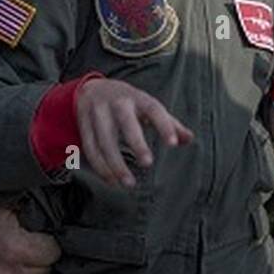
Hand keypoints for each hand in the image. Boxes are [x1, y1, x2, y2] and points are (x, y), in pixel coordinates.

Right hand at [0, 192, 59, 273]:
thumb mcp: (3, 204)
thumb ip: (28, 217)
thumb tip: (46, 221)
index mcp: (17, 248)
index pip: (55, 252)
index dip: (47, 240)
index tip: (40, 236)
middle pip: (44, 272)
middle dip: (37, 258)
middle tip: (25, 245)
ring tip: (12, 260)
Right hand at [76, 78, 194, 187]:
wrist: (91, 89)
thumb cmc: (129, 102)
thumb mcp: (148, 106)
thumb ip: (169, 123)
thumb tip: (190, 139)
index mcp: (138, 98)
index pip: (154, 109)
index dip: (164, 125)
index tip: (173, 144)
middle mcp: (117, 103)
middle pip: (126, 123)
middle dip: (136, 143)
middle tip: (148, 164)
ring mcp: (98, 113)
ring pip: (104, 140)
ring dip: (116, 164)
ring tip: (130, 183)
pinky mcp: (84, 125)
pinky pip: (90, 148)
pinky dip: (100, 166)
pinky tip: (112, 180)